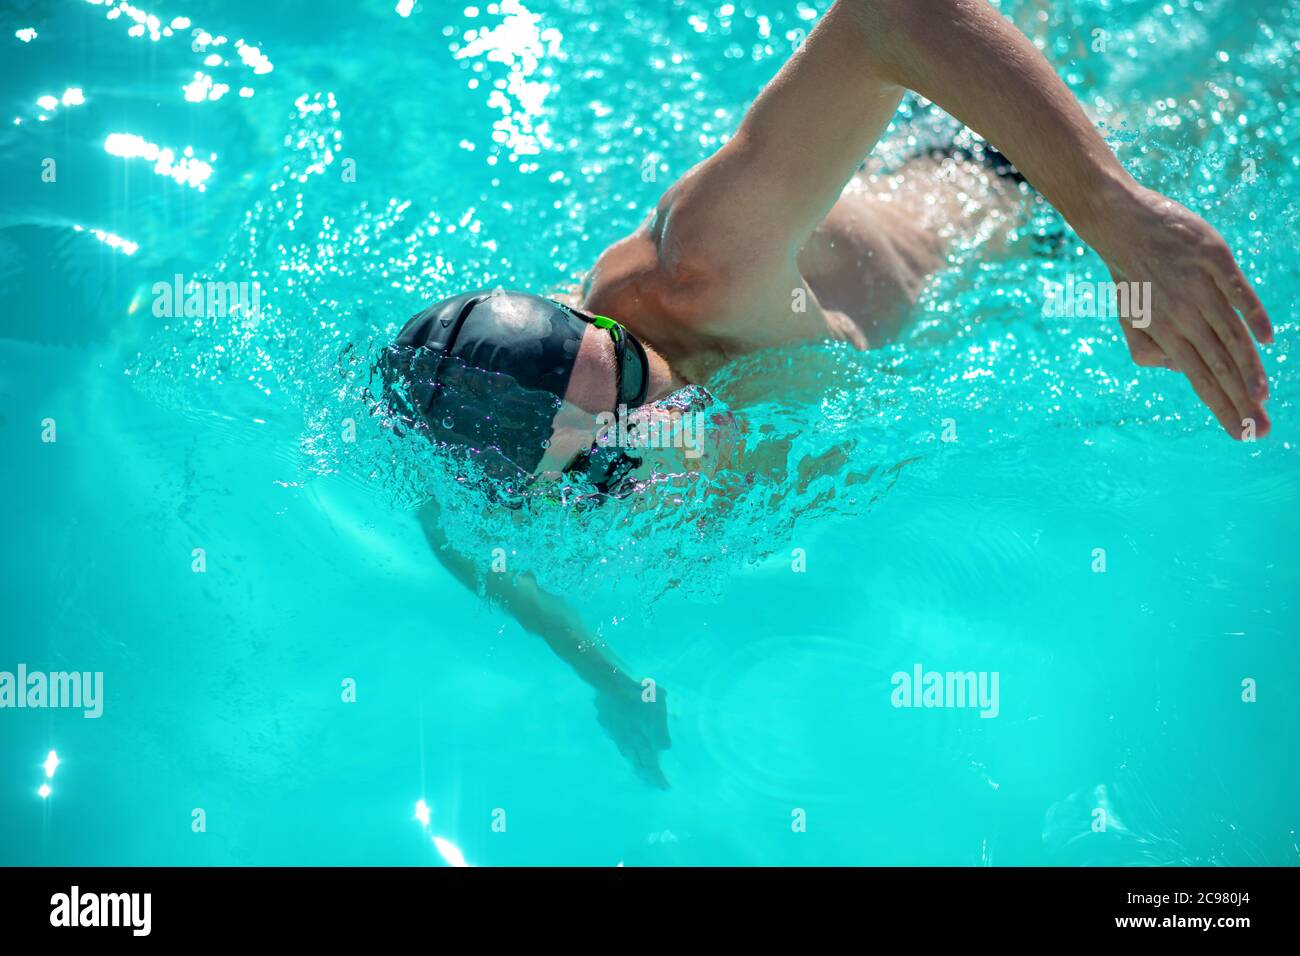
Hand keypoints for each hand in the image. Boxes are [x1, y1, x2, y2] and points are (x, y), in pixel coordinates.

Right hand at [594, 683, 671, 788]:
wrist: (609, 681)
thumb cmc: (638, 693)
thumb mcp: (658, 708)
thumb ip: (661, 730)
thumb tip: (665, 748)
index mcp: (641, 740)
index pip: (651, 764)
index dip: (657, 777)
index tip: (664, 788)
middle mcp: (626, 741)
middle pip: (637, 761)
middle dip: (645, 773)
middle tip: (650, 782)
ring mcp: (614, 732)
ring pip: (625, 751)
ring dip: (633, 760)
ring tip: (637, 766)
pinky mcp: (606, 722)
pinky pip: (616, 737)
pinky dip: (623, 743)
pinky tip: (622, 740)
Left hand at [1083, 183, 1272, 439]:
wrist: (1122, 225)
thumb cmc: (1130, 279)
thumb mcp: (1129, 320)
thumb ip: (1148, 350)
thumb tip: (1180, 369)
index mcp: (1165, 334)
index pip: (1200, 380)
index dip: (1222, 408)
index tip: (1241, 433)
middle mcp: (1185, 315)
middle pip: (1220, 366)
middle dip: (1241, 402)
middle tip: (1262, 431)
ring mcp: (1201, 288)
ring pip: (1232, 335)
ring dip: (1249, 369)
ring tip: (1261, 397)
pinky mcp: (1215, 260)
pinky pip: (1239, 291)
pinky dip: (1254, 315)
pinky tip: (1266, 339)